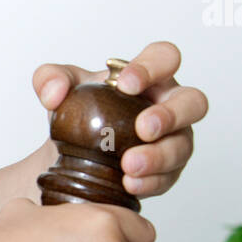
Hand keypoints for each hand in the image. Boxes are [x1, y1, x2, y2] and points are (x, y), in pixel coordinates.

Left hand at [32, 41, 208, 198]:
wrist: (71, 154)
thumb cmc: (78, 112)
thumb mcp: (56, 88)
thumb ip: (49, 79)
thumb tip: (54, 94)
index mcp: (148, 76)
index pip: (165, 58)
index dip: (152, 67)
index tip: (126, 84)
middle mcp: (168, 105)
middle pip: (192, 102)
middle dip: (170, 116)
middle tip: (142, 129)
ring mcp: (173, 139)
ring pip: (182, 145)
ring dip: (158, 157)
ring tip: (129, 166)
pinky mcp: (167, 171)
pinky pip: (169, 177)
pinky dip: (151, 182)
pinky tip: (130, 183)